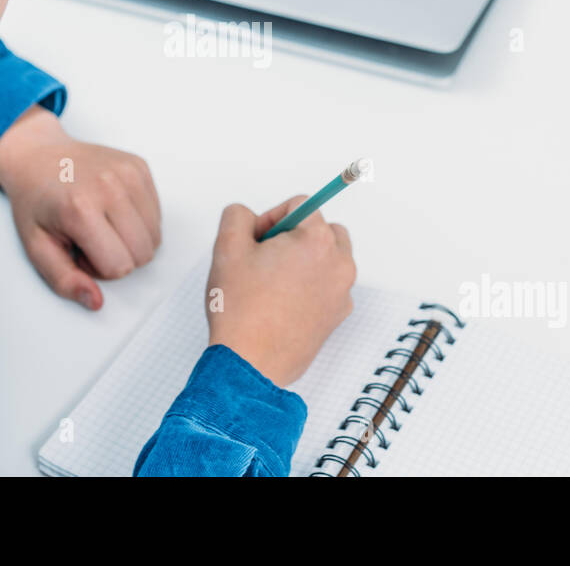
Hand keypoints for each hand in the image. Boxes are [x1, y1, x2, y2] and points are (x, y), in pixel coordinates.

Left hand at [0, 106, 161, 309]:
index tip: (79, 250)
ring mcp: (128, 173)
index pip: (120, 267)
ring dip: (131, 239)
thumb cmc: (36, 202)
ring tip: (102, 223)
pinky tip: (113, 209)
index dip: (98, 268)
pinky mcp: (139, 166)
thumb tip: (95, 301)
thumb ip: (64, 280)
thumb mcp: (37, 247)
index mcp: (80, 209)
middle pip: (143, 254)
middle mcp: (109, 187)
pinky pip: (157, 214)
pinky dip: (139, 220)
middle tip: (90, 238)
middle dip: (118, 256)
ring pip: (155, 236)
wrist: (38, 157)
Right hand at [205, 196, 354, 387]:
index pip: (299, 205)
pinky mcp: (338, 316)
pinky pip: (327, 286)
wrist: (250, 364)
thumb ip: (238, 216)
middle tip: (265, 258)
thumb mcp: (227, 247)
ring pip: (327, 258)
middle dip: (294, 236)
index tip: (256, 240)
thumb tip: (250, 218)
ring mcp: (342, 293)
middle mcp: (339, 264)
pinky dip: (309, 286)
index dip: (271, 217)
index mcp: (317, 241)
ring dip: (303, 260)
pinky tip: (281, 303)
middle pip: (322, 229)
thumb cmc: (241, 310)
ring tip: (272, 283)